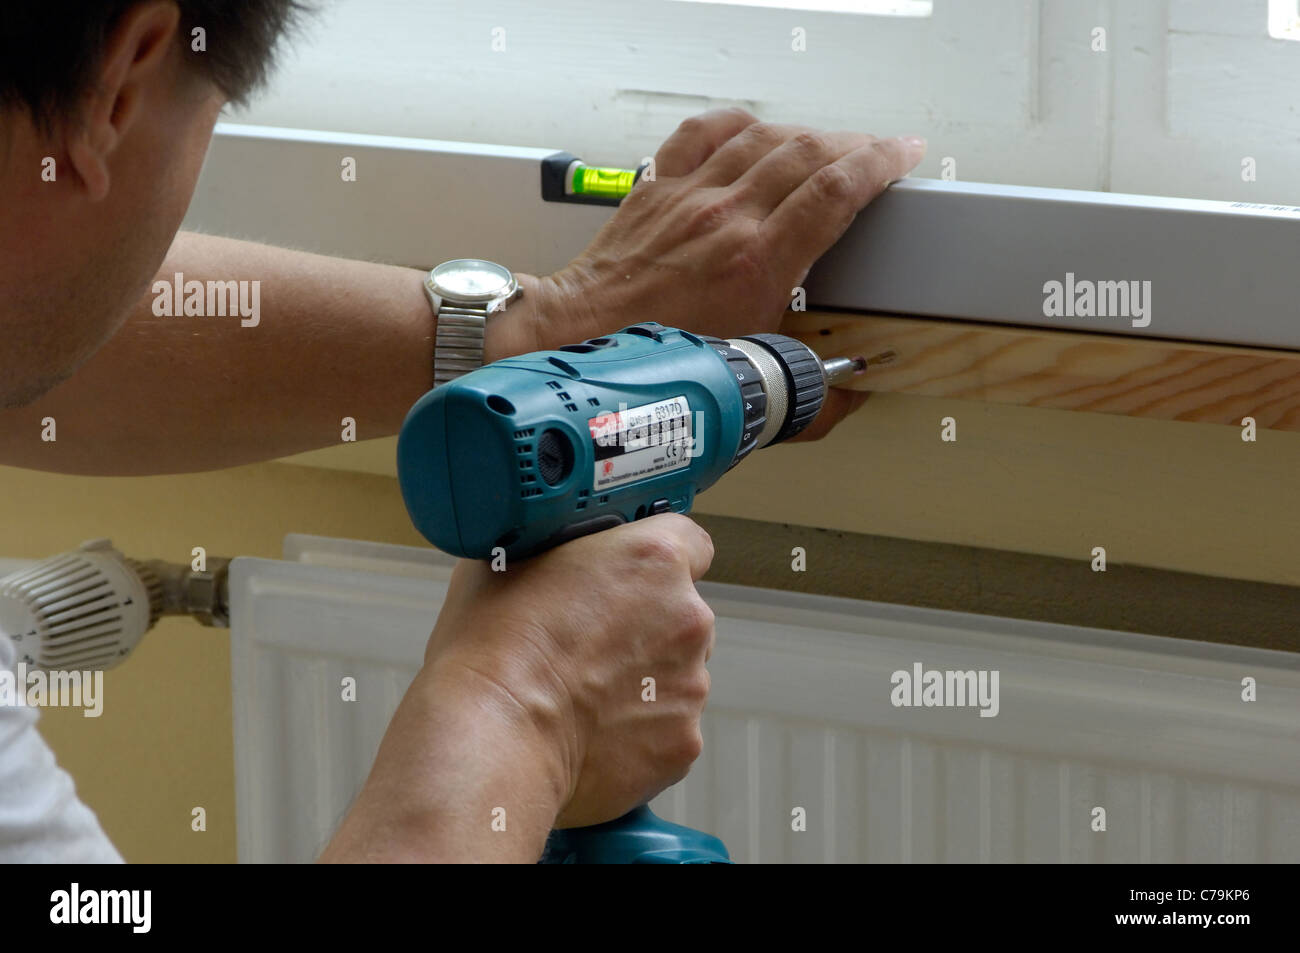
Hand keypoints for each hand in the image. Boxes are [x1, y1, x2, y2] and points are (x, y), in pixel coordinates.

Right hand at [322, 514, 713, 860]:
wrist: (493, 738)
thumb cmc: (492, 650)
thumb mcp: (508, 560)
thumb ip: (556, 549)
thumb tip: (549, 554)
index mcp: (654, 561)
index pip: (690, 543)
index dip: (657, 561)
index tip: (634, 576)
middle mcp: (686, 618)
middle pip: (681, 615)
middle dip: (646, 629)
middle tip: (590, 645)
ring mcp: (690, 684)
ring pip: (674, 676)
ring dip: (642, 683)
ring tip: (582, 697)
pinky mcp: (681, 743)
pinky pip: (665, 730)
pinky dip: (637, 734)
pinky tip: (590, 734)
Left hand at [521, 109, 925, 438]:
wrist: (578, 342)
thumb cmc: (649, 364)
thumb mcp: (743, 389)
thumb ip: (807, 400)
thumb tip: (847, 397)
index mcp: (756, 263)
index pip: (835, 189)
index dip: (879, 164)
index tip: (902, 156)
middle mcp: (725, 217)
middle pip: (807, 152)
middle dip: (854, 145)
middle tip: (876, 153)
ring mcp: (690, 196)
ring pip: (763, 136)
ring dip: (804, 135)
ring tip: (827, 145)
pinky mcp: (659, 188)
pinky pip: (705, 132)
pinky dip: (738, 125)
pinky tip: (754, 132)